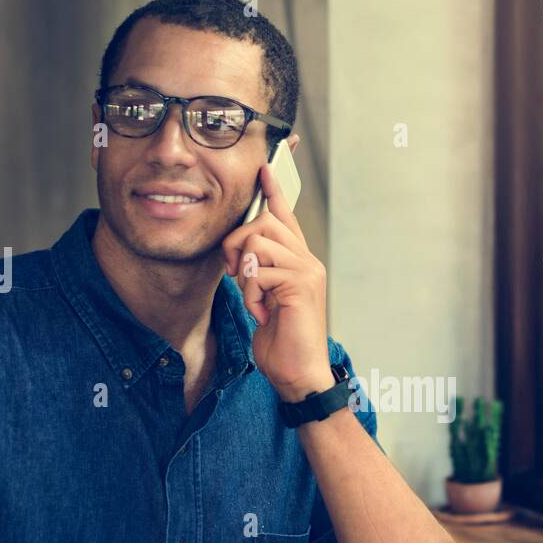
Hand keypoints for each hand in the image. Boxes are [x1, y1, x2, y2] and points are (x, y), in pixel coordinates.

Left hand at [220, 140, 333, 401]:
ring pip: (259, 242)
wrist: (299, 374)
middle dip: (237, 244)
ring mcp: (307, 270)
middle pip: (264, 222)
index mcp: (300, 262)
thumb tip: (239, 255)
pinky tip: (261, 311)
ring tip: (253, 299)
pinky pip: (259, 270)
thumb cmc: (281, 342)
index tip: (265, 168)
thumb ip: (257, 273)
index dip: (274, 192)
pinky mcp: (300, 284)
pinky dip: (251, 292)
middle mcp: (307, 260)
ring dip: (244, 273)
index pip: (286, 217)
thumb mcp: (264, 300)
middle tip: (235, 274)